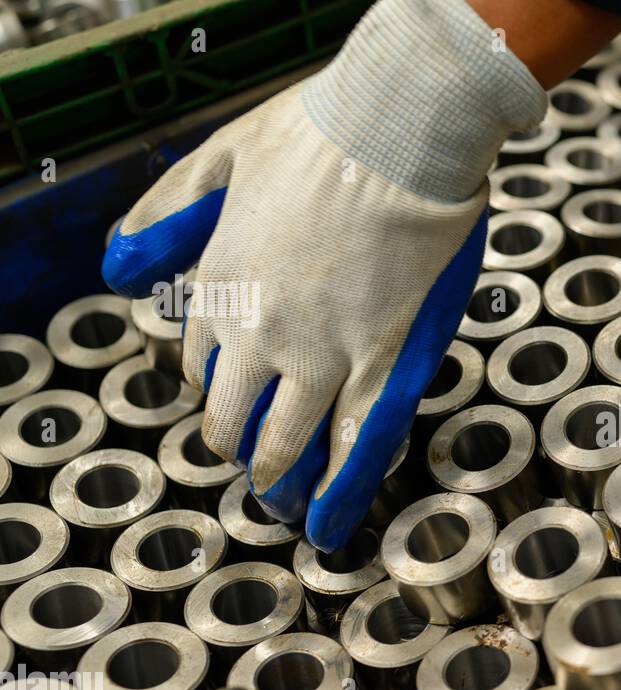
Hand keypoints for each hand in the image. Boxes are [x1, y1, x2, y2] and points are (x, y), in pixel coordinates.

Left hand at [101, 0, 545, 550]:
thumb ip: (166, 213)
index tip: (226, 397)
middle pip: (232, 414)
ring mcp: (323, 355)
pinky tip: (329, 521)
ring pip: (289, 440)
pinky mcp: (383, 363)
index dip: (211, 384)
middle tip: (248, 461)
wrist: (397, 133)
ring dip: (279, 476)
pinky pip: (357, 438)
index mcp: (220, 286)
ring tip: (282, 503)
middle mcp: (262, 335)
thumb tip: (120, 264)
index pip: (200, 361)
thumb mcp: (218, 157)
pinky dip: (342, 486)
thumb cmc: (317, 133)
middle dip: (234, 443)